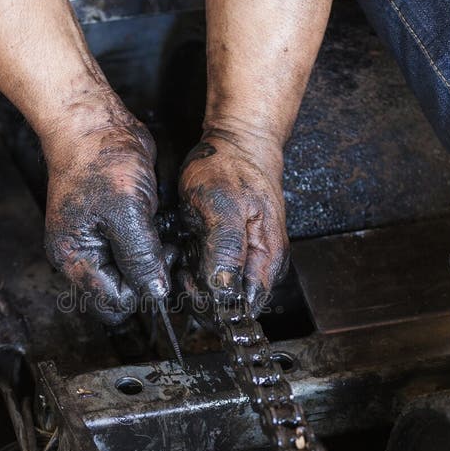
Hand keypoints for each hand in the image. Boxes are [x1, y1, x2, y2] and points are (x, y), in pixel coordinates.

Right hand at [43, 103, 168, 324]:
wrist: (93, 122)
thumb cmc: (100, 160)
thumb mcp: (127, 214)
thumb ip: (141, 258)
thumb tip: (155, 292)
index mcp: (74, 258)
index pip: (112, 301)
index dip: (142, 290)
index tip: (163, 262)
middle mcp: (83, 255)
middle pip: (118, 294)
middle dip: (146, 281)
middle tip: (167, 253)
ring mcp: (97, 241)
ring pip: (129, 274)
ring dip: (150, 264)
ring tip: (165, 239)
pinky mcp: (114, 227)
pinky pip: (134, 252)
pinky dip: (150, 247)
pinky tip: (160, 228)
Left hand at [179, 128, 288, 313]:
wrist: (237, 141)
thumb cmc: (231, 168)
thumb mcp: (224, 206)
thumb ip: (225, 250)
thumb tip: (223, 290)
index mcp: (267, 262)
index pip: (242, 308)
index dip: (214, 305)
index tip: (191, 283)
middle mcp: (261, 266)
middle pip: (229, 305)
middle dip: (200, 295)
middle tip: (182, 268)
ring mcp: (247, 258)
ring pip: (217, 292)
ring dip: (194, 282)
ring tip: (183, 255)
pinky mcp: (232, 250)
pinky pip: (211, 274)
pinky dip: (194, 268)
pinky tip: (185, 251)